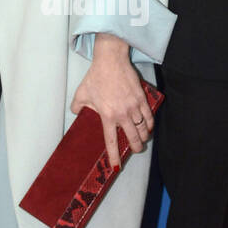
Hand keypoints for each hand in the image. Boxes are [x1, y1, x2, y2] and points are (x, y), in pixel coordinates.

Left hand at [70, 33, 154, 168]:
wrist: (111, 60)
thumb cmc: (96, 76)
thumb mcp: (81, 93)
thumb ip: (77, 106)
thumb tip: (77, 113)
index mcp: (107, 115)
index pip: (111, 141)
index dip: (114, 156)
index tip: (116, 167)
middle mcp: (122, 114)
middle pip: (133, 138)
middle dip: (136, 147)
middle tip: (137, 150)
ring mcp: (134, 106)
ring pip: (143, 128)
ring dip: (144, 137)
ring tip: (143, 139)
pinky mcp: (142, 98)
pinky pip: (149, 116)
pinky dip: (150, 124)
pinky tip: (148, 127)